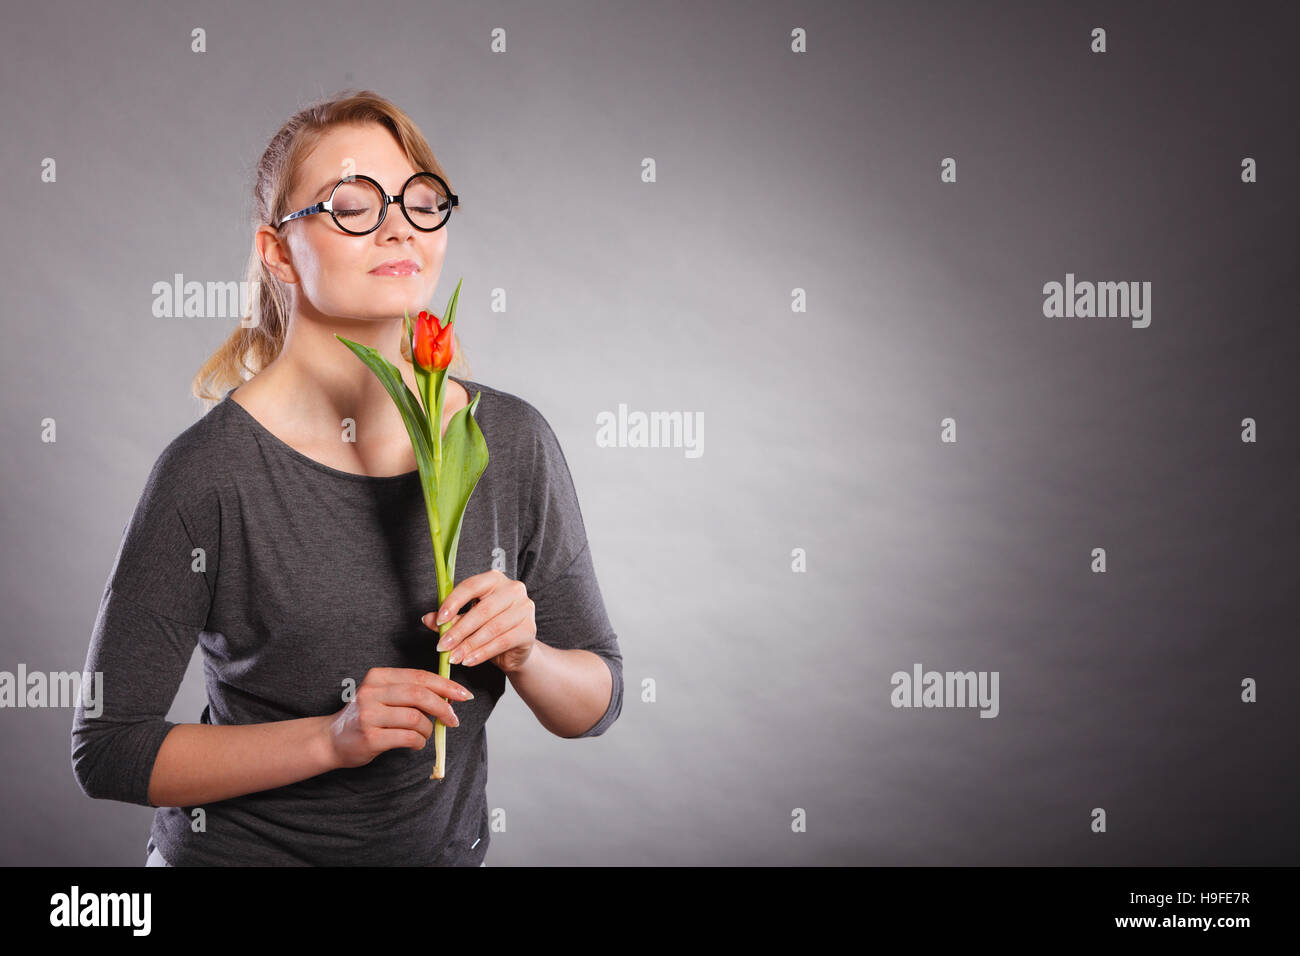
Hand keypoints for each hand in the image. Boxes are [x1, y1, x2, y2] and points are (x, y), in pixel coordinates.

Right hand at [325, 667, 473, 769]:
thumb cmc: (365, 716)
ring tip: (427, 733)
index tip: (464, 695)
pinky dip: (419, 742)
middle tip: (453, 719)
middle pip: (419, 695)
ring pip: (416, 718)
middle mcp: (371, 692)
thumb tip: (448, 696)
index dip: (445, 685)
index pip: (419, 677)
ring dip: (429, 728)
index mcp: (378, 677)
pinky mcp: (370, 737)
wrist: (331, 740)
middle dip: (443, 707)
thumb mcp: (382, 695)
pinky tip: (417, 743)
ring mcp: (369, 715)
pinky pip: (407, 738)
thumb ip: (409, 691)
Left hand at [423, 569, 536, 673]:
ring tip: (453, 657)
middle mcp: (513, 589)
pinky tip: (469, 660)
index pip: (471, 586)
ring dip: (469, 645)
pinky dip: (482, 653)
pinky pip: (502, 641)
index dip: (453, 602)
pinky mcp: (529, 629)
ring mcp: (524, 608)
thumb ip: (450, 618)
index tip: (439, 620)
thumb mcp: (467, 621)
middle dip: (459, 630)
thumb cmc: (489, 629)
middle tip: (442, 646)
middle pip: (482, 610)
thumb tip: (427, 619)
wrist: (515, 649)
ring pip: (492, 628)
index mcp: (494, 579)